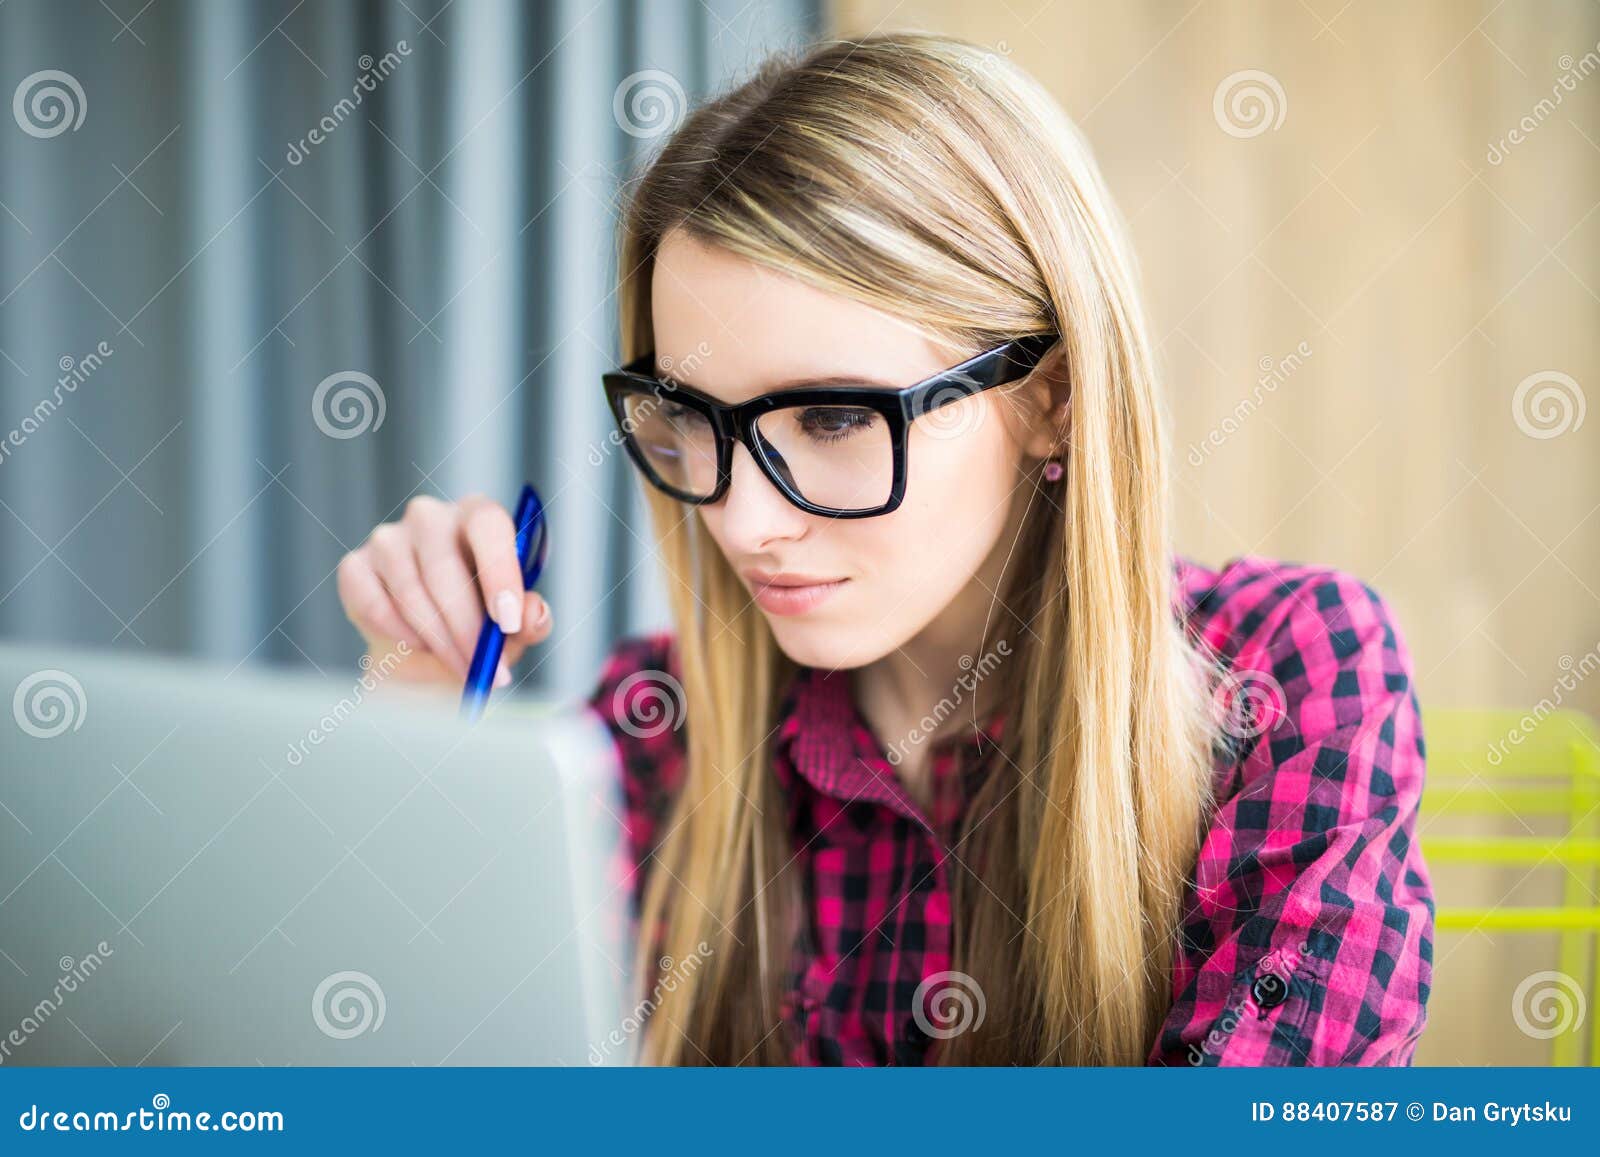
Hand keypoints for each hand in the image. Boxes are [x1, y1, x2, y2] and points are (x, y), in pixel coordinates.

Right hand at [336, 494, 552, 688]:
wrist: (426, 654)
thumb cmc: (478, 625)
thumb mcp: (513, 627)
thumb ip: (531, 619)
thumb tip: (531, 613)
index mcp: (477, 516)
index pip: (487, 524)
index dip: (498, 571)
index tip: (507, 622)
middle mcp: (430, 517)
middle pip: (445, 567)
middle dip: (466, 627)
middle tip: (483, 667)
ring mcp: (388, 539)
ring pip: (411, 591)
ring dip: (439, 640)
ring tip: (462, 667)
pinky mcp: (355, 567)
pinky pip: (376, 606)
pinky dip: (401, 636)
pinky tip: (420, 646)